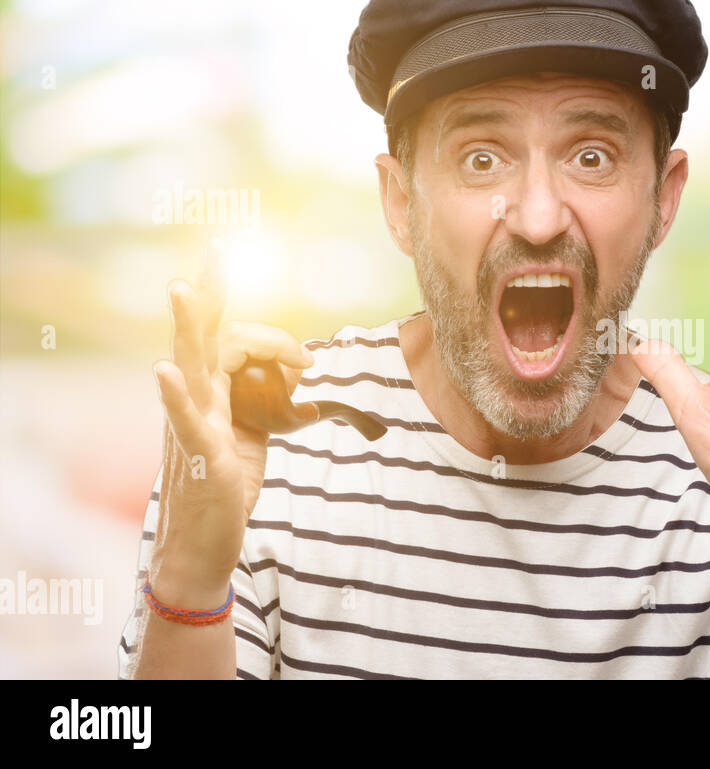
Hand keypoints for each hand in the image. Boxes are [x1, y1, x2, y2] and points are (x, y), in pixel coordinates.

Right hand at [149, 239, 313, 604]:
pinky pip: (182, 420)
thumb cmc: (226, 485)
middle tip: (217, 248)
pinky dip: (173, 395)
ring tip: (182, 289)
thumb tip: (296, 368)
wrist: (203, 544)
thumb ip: (269, 394)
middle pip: (203, 336)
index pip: (234, 342)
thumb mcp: (255, 431)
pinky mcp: (196, 456)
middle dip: (210, 291)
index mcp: (213, 391)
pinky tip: (163, 372)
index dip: (274, 341)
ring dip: (188, 326)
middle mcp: (196, 399)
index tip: (305, 360)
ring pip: (188, 365)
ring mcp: (191, 425)